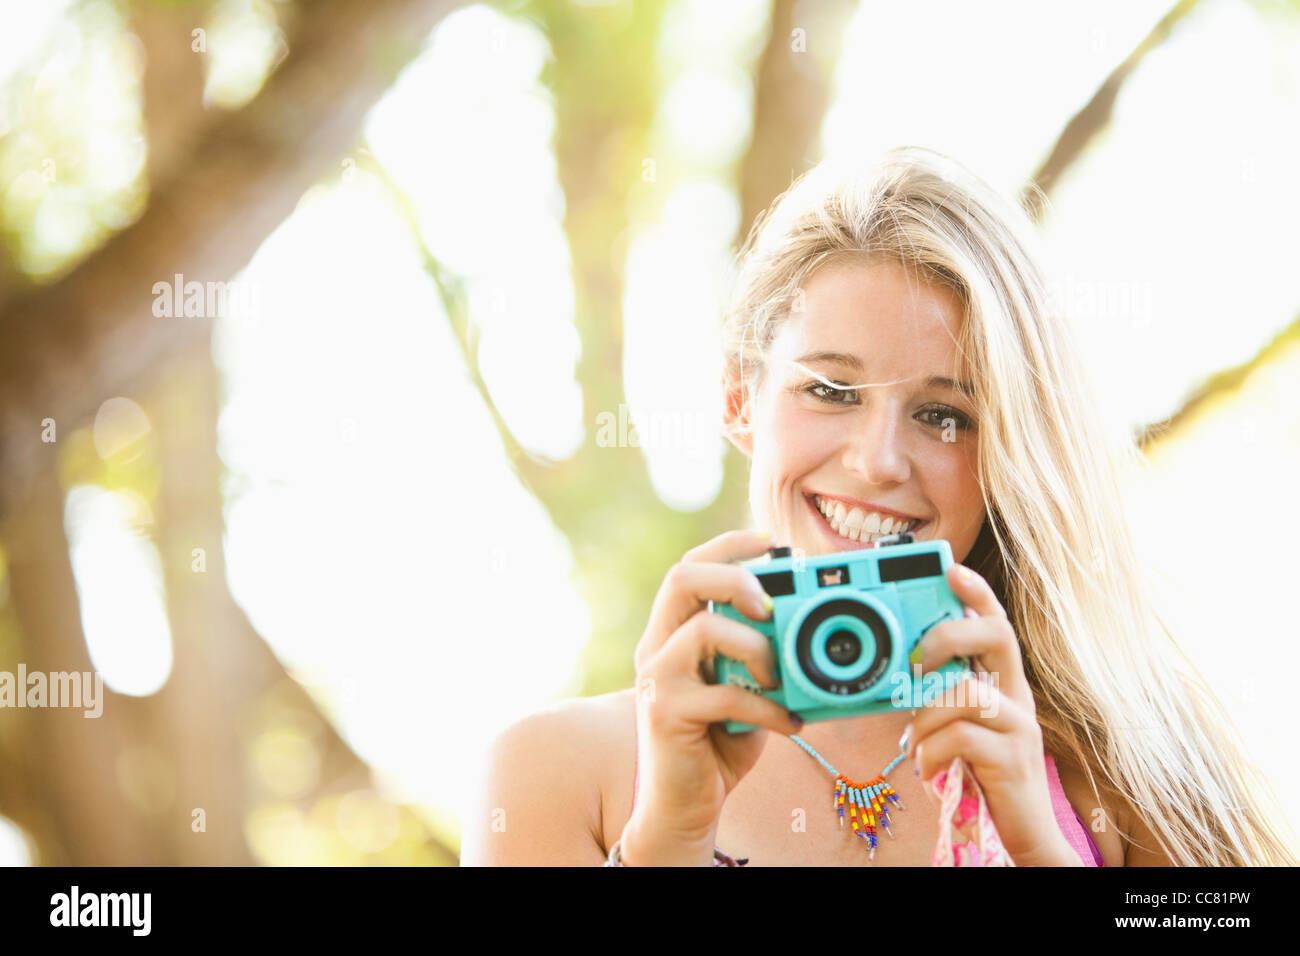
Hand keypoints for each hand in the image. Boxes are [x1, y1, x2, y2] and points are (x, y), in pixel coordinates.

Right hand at [622, 530, 803, 864]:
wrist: (682, 808)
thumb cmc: (717, 743)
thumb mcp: (744, 687)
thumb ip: (761, 655)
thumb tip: (817, 628)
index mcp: (673, 631)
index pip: (691, 566)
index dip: (729, 546)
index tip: (771, 542)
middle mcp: (656, 646)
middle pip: (682, 578)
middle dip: (735, 578)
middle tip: (772, 605)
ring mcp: (657, 678)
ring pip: (704, 630)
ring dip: (757, 648)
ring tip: (780, 677)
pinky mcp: (665, 714)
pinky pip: (725, 694)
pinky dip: (768, 706)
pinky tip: (788, 722)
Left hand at [902, 563, 1080, 866]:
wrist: (1024, 832)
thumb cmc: (982, 773)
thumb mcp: (958, 728)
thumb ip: (939, 700)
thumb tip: (897, 679)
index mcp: (1002, 683)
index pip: (995, 623)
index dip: (977, 593)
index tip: (952, 568)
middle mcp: (1017, 696)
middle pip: (998, 636)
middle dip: (950, 635)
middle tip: (916, 663)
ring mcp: (1020, 726)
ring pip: (968, 693)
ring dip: (926, 718)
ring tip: (915, 745)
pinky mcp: (1013, 759)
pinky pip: (962, 738)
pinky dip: (932, 752)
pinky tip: (927, 768)